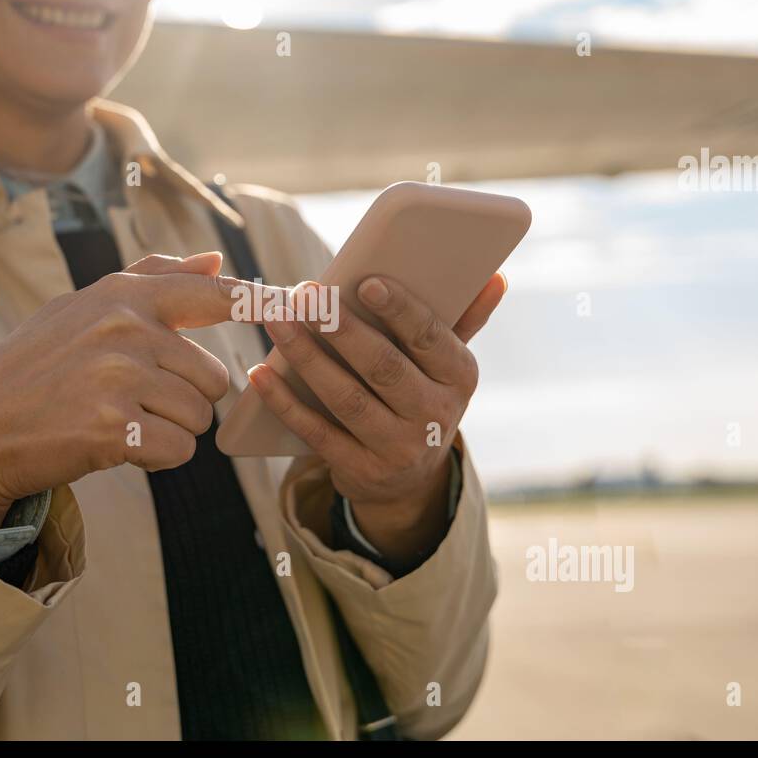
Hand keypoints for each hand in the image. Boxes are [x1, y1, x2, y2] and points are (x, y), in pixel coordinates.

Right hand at [0, 253, 257, 529]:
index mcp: (122, 294)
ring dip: (169, 429)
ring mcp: (118, 376)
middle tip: (131, 402)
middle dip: (185, 399)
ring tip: (116, 421)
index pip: (215, 295)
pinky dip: (155, 456)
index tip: (302, 309)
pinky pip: (179, 448)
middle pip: (213, 376)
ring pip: (199, 416)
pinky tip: (113, 446)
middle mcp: (124, 327)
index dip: (262, 306)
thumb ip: (152, 280)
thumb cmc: (33, 368)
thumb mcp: (82, 307)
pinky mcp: (112, 426)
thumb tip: (216, 260)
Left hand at [247, 273, 507, 562]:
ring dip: (306, 357)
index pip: (431, 338)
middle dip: (340, 328)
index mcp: (460, 377)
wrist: (410, 481)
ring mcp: (398, 448)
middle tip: (305, 295)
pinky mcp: (361, 471)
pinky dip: (285, 402)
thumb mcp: (447, 365)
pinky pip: (317, 432)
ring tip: (277, 321)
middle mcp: (435, 415)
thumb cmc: (422, 396)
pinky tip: (261, 373)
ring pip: (346, 398)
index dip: (400, 310)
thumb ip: (465, 318)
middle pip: (383, 366)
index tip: (365, 282)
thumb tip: (496, 276)